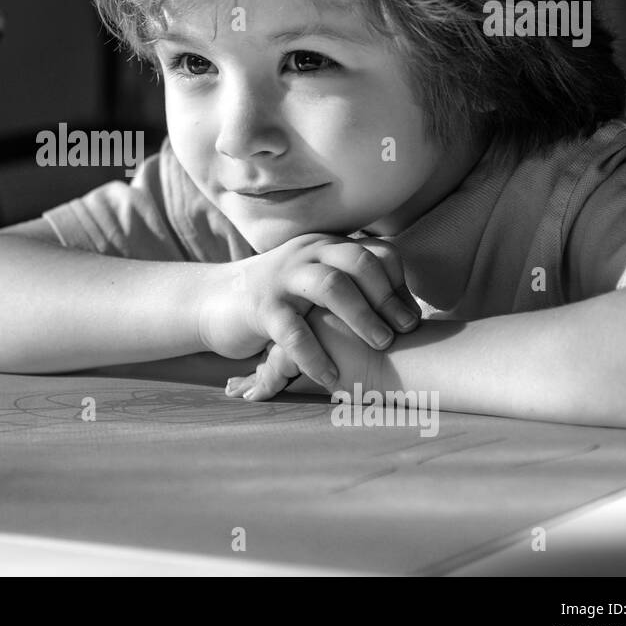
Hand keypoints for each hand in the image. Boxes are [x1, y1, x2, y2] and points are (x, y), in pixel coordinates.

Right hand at [198, 233, 421, 386]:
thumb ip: (351, 288)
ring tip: (380, 346)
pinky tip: (330, 378)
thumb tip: (406, 316)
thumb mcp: (316, 284)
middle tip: (404, 331)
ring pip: (330, 285)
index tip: (411, 318)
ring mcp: (282, 278)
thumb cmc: (279, 301)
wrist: (213, 301)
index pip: (377, 252)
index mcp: (326, 247)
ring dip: (362, 316)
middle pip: (359, 260)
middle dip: (387, 296)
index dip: (400, 283)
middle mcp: (307, 254)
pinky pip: (293, 330)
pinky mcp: (261, 307)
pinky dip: (315, 356)